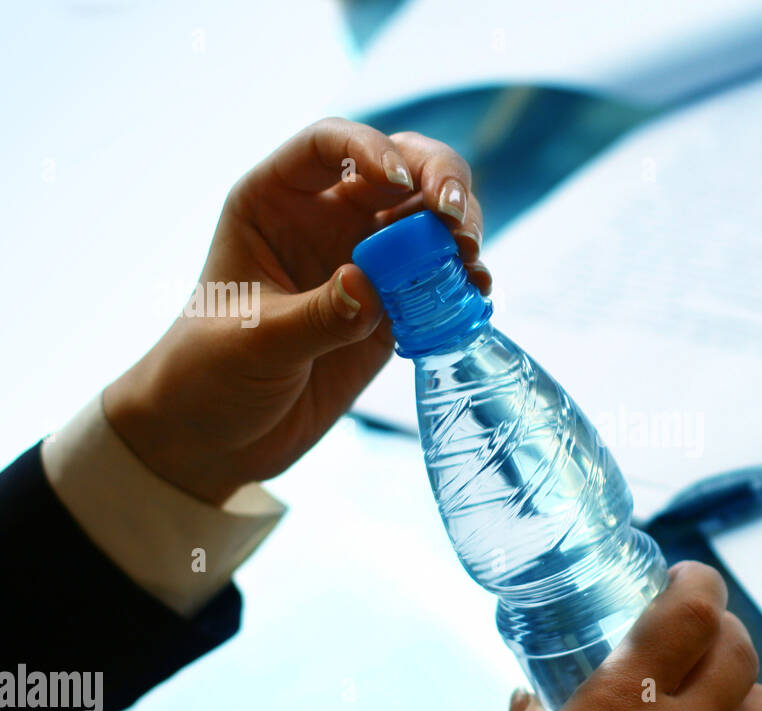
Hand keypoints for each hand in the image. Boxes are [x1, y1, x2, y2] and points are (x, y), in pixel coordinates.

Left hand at [103, 118, 489, 504]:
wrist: (216, 438)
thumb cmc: (208, 376)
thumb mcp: (255, 342)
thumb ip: (317, 315)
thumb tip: (370, 286)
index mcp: (275, 202)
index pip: (327, 145)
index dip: (369, 149)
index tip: (398, 184)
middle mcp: (325, 219)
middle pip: (398, 168)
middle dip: (438, 180)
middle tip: (457, 220)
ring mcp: (363, 262)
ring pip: (428, 221)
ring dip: (461, 231)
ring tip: (472, 263)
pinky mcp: (391, 309)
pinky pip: (438, 281)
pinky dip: (464, 283)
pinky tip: (477, 296)